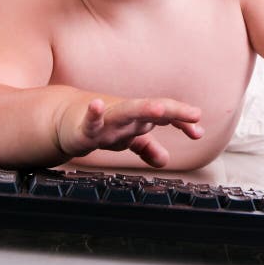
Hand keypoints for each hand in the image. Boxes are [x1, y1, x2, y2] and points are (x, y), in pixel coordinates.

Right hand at [56, 96, 203, 167]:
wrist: (64, 119)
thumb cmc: (100, 125)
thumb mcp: (126, 138)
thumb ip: (146, 146)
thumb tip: (165, 159)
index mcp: (136, 118)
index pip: (164, 117)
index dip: (182, 122)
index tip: (199, 132)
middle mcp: (124, 116)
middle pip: (151, 112)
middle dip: (172, 113)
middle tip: (194, 115)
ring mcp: (105, 122)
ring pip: (125, 114)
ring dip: (142, 110)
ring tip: (158, 109)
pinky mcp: (84, 130)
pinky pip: (90, 123)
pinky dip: (93, 113)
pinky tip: (97, 105)